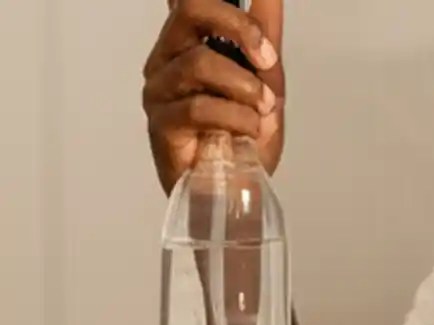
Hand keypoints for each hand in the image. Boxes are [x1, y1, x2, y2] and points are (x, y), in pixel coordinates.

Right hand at [143, 0, 284, 193]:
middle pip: (192, 10)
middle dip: (241, 28)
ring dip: (246, 87)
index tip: (264, 5)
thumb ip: (266, 41)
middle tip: (268, 60)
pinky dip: (238, 118)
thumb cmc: (242, 138)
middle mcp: (168, 59)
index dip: (226, 1)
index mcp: (190, 43)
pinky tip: (248, 130)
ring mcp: (161, 90)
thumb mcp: (267, 84)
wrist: (235, 191)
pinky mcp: (161, 123)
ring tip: (261, 110)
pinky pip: (201, 107)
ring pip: (202, 62)